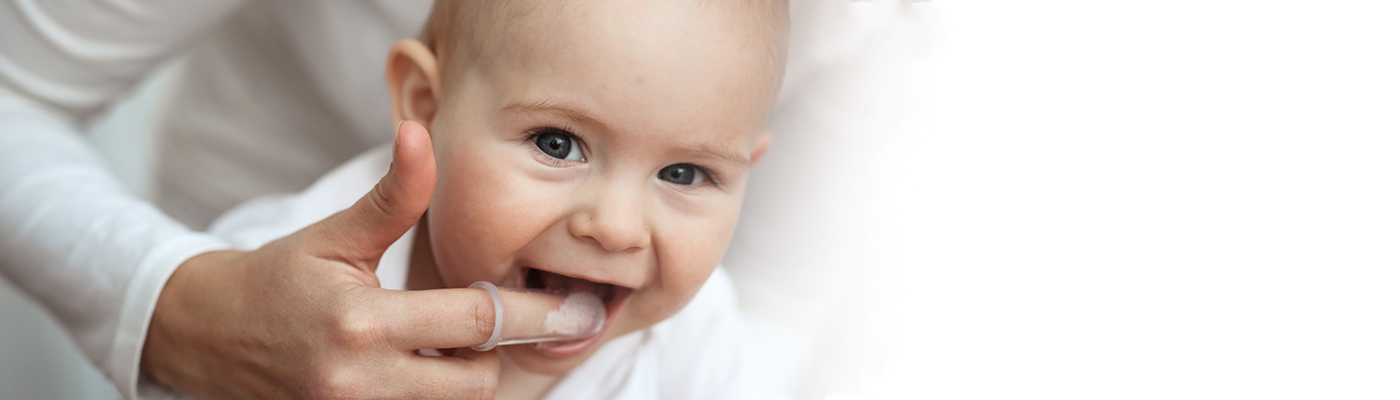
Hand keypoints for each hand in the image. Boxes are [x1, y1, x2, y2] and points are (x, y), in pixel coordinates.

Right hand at [142, 121, 498, 398]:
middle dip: (493, 353)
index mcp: (361, 322)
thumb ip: (392, 196)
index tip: (570, 306)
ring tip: (442, 346)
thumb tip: (420, 135)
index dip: (529, 313)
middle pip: (476, 383)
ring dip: (461, 380)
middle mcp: (359, 380)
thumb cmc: (277, 277)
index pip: (474, 323)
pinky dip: (429, 396)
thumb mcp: (335, 234)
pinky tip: (417, 370)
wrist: (203, 335)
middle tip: (480, 323)